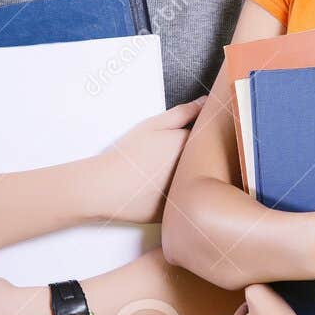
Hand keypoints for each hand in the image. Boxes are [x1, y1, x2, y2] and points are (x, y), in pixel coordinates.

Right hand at [80, 97, 207, 223]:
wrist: (106, 186)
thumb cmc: (128, 154)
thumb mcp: (154, 125)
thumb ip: (183, 112)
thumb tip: (206, 102)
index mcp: (192, 147)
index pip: (208, 139)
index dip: (196, 137)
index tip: (179, 141)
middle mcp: (195, 171)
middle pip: (204, 162)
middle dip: (194, 157)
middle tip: (167, 158)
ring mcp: (188, 193)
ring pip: (196, 182)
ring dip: (189, 177)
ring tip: (160, 174)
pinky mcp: (179, 212)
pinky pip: (184, 202)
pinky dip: (177, 196)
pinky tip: (158, 191)